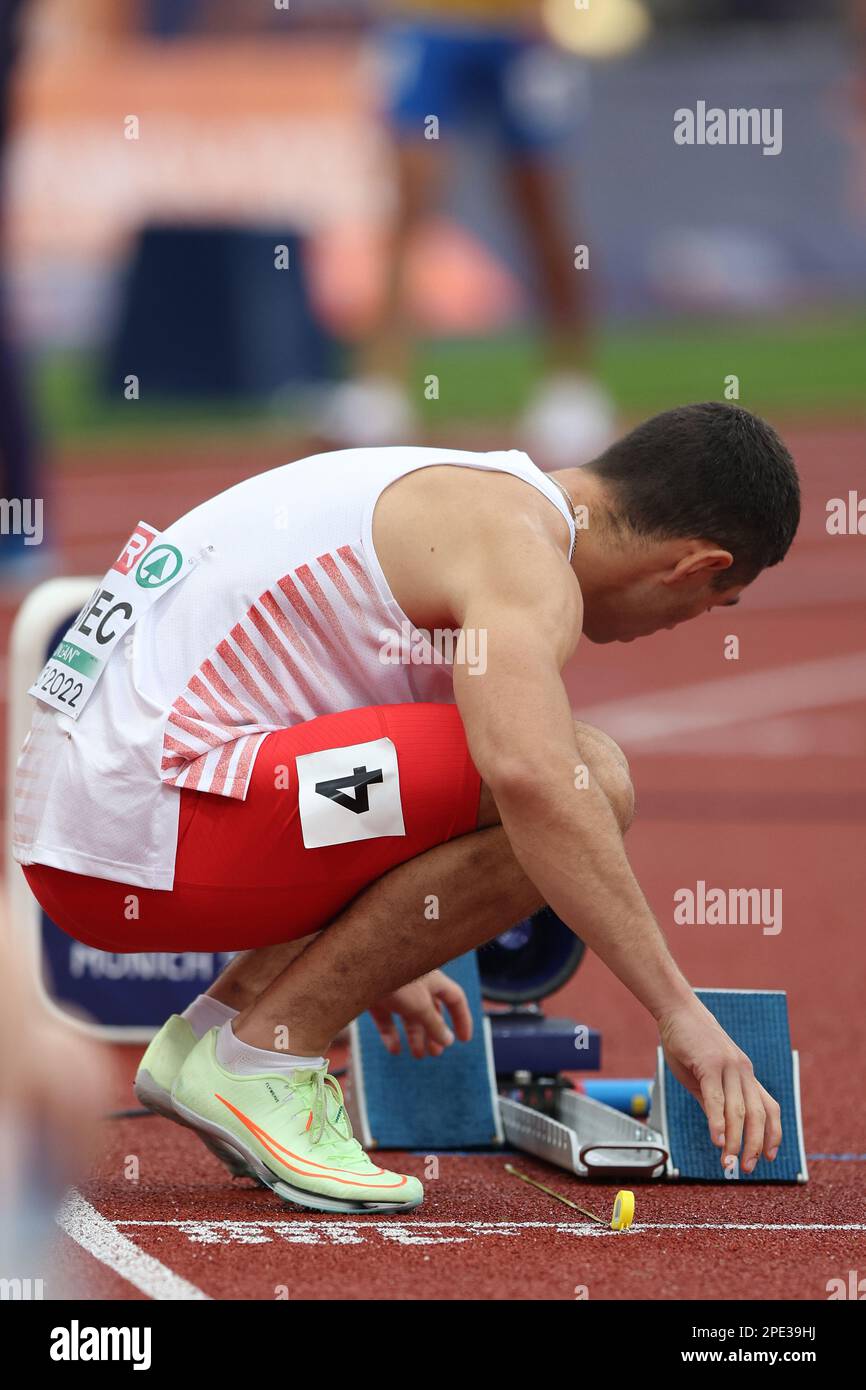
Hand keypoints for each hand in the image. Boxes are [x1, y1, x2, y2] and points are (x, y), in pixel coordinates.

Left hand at [369, 970, 473, 1058]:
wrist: (361, 966)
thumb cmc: (396, 979)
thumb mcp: (420, 1005)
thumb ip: (434, 1024)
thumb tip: (448, 1041)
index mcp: (434, 979)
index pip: (455, 998)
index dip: (462, 1019)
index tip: (464, 1040)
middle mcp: (416, 983)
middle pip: (430, 1009)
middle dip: (434, 1032)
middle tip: (436, 1053)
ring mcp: (395, 989)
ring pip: (409, 1015)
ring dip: (415, 1036)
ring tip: (417, 1055)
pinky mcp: (376, 996)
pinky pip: (387, 1017)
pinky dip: (392, 1034)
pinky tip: (394, 1050)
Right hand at [658, 996, 781, 1173]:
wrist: (678, 1010)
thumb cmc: (689, 1044)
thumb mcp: (705, 1077)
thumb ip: (714, 1101)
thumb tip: (722, 1132)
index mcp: (746, 1075)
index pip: (770, 1108)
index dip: (773, 1135)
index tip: (768, 1158)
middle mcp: (743, 1071)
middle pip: (758, 1115)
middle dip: (754, 1145)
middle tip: (746, 1169)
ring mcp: (728, 1066)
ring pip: (739, 1111)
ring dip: (736, 1141)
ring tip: (728, 1163)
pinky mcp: (709, 1064)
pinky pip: (717, 1098)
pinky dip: (719, 1123)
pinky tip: (717, 1140)